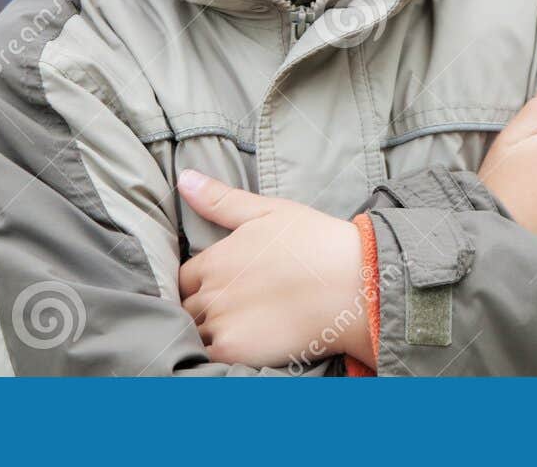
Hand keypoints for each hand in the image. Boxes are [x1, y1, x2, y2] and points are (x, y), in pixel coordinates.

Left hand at [177, 170, 372, 368]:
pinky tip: (240, 347)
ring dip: (206, 334)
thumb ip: (220, 200)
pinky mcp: (236, 351)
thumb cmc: (315, 242)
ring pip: (195, 335)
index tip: (218, 287)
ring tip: (236, 330)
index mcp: (216, 259)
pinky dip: (216, 356)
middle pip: (185, 308)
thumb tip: (185, 178)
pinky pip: (209, 359)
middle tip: (229, 311)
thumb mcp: (268, 210)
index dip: (197, 284)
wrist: (353, 285)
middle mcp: (211, 292)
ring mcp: (221, 324)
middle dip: (200, 310)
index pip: (182, 278)